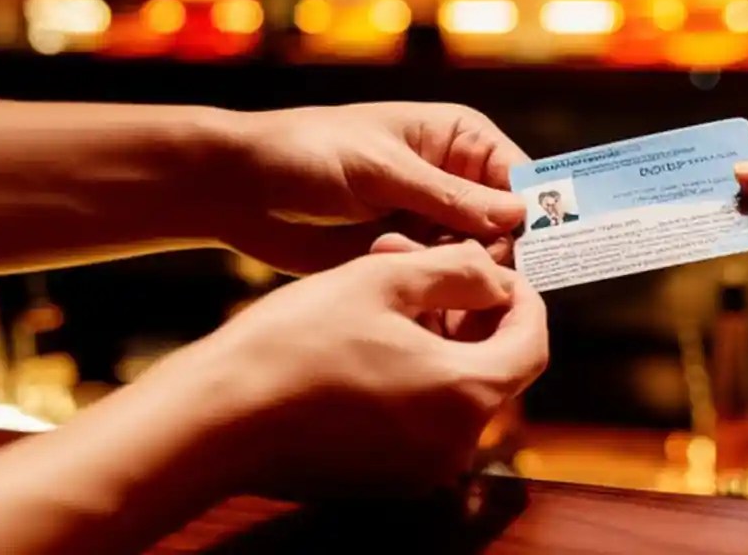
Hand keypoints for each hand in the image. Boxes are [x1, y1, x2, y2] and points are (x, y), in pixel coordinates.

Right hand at [190, 240, 548, 496]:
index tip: (498, 272)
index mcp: (467, 394)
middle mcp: (455, 444)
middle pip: (494, 368)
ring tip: (390, 294)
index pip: (533, 343)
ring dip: (439, 339)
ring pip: (455, 390)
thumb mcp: (384, 280)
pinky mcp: (385, 479)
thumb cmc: (296, 342)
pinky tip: (371, 341)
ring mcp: (420, 469)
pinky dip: (415, 376)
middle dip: (469, 312)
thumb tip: (497, 279)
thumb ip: (459, 273)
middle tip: (429, 269)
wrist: (214, 419)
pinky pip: (423, 419)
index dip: (523, 299)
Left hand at [219, 103, 527, 273]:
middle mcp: (455, 179)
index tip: (550, 246)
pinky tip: (384, 262)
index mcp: (459, 138)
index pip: (521, 176)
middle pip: (509, 226)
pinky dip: (425, 280)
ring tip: (396, 250)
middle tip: (456, 260)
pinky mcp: (407, 254)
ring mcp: (432, 220)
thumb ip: (449, 196)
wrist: (241, 189)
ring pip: (477, 259)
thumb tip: (520, 214)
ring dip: (450, 266)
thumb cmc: (309, 154)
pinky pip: (441, 278)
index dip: (541, 210)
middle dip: (492, 249)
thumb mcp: (382, 170)